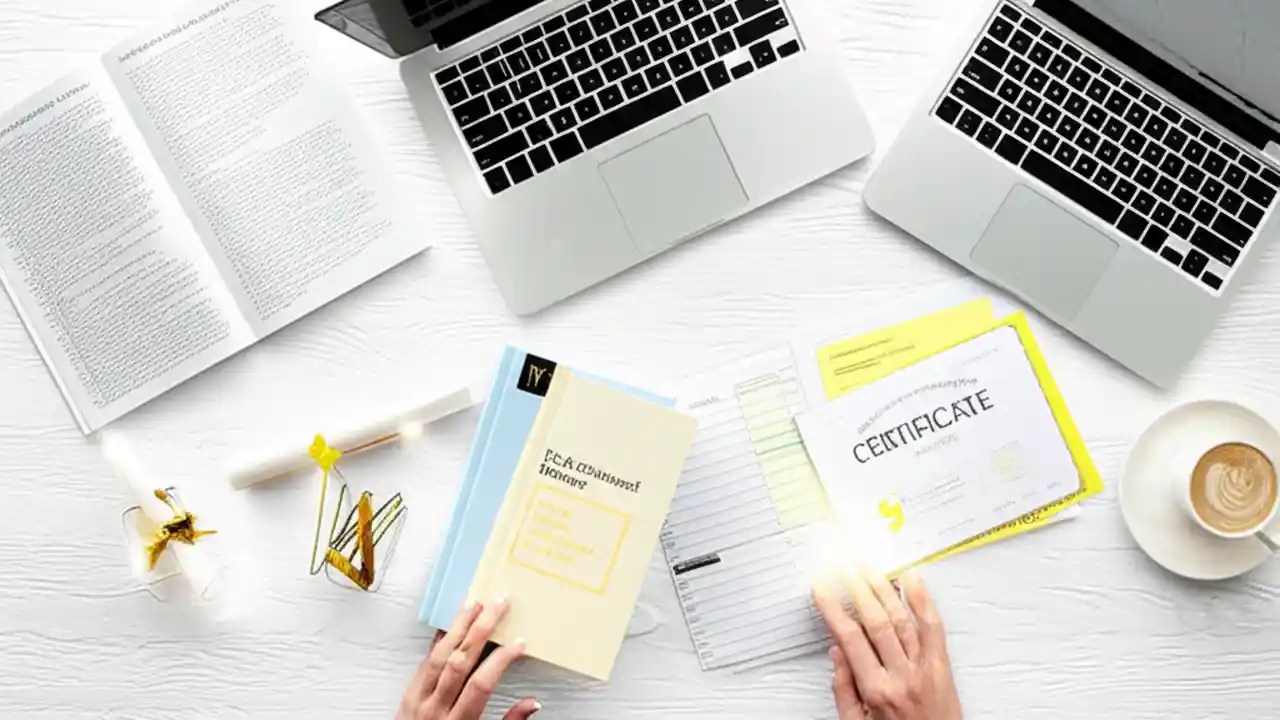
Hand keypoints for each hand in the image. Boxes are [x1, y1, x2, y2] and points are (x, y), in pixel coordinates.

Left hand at [397, 598, 540, 719]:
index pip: (481, 685)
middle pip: (460, 661)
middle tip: (499, 603)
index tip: (519, 643)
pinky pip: (425, 661)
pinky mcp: (409, 693)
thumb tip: (533, 703)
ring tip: (475, 603)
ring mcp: (419, 699)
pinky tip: (451, 624)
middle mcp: (436, 709)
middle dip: (482, 628)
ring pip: (440, 656)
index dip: (501, 661)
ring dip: (459, 626)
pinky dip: (440, 640)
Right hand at [813, 569, 961, 719]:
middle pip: (876, 622)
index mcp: (877, 691)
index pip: (851, 638)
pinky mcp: (942, 666)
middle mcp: (902, 676)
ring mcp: (925, 669)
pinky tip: (913, 579)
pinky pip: (933, 627)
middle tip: (845, 567)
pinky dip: (923, 600)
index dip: (834, 609)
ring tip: (869, 567)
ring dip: (884, 588)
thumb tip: (837, 652)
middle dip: (857, 589)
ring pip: (902, 619)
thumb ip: (844, 690)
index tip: (822, 589)